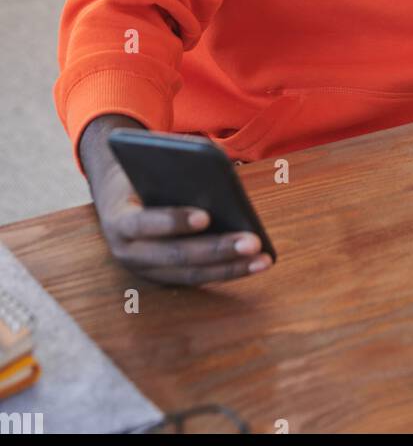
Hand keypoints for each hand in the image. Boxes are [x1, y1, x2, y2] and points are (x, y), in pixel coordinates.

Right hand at [80, 116, 273, 285]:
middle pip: (175, 256)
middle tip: (251, 241)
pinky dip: (228, 271)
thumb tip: (215, 169)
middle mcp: (128, 253)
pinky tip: (257, 263)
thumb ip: (172, 170)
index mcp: (118, 221)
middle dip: (216, 250)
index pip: (143, 224)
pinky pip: (199, 278)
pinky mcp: (166, 278)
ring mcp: (147, 271)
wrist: (117, 198)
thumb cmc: (140, 175)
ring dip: (230, 268)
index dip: (173, 221)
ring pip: (191, 274)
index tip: (205, 217)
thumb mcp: (146, 167)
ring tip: (262, 257)